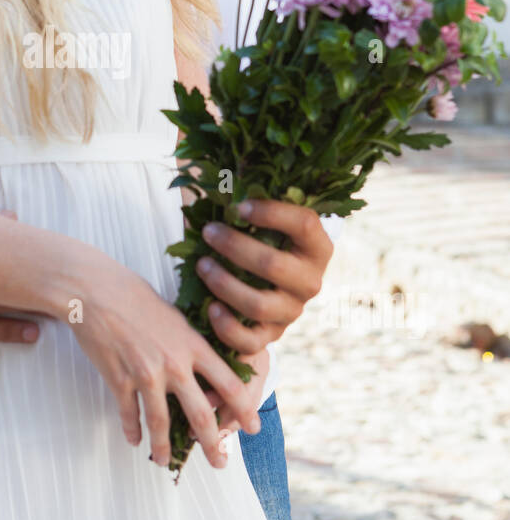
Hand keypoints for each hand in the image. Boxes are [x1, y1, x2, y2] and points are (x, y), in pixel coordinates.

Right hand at [73, 263, 262, 470]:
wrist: (96, 292)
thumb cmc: (135, 296)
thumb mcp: (174, 316)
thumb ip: (189, 343)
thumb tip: (202, 365)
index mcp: (193, 345)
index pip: (229, 384)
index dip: (244, 409)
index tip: (252, 427)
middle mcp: (174, 364)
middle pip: (200, 414)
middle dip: (212, 444)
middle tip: (220, 462)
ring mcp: (146, 375)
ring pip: (160, 423)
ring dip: (164, 447)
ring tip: (165, 462)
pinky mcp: (119, 380)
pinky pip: (129, 414)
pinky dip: (131, 430)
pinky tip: (134, 440)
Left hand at [196, 199, 332, 354]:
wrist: (270, 288)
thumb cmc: (263, 242)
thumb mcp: (267, 223)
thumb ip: (252, 203)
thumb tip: (217, 177)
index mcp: (317, 246)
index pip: (305, 224)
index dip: (271, 212)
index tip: (238, 206)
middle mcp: (310, 281)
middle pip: (273, 265)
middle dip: (234, 247)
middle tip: (208, 231)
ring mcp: (291, 312)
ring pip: (258, 305)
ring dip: (224, 284)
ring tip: (201, 265)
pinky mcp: (271, 337)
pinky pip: (250, 341)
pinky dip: (226, 326)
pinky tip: (209, 306)